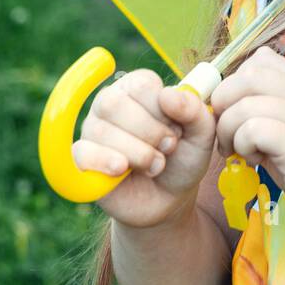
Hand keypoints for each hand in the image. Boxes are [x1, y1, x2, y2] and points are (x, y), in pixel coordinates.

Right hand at [73, 68, 216, 228]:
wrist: (170, 199)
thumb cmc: (183, 158)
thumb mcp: (202, 133)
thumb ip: (193, 109)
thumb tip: (167, 93)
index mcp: (138, 88)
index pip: (141, 84)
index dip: (163, 110)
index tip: (177, 129)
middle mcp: (110, 103)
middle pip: (114, 103)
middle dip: (150, 131)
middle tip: (169, 147)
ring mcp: (92, 130)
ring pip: (102, 131)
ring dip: (139, 153)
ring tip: (156, 166)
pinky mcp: (82, 159)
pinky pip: (82, 153)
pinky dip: (105, 162)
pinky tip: (122, 169)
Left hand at [209, 46, 284, 235]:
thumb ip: (268, 112)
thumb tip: (227, 103)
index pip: (262, 59)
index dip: (235, 81)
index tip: (233, 109)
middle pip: (248, 76)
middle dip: (224, 103)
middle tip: (225, 132)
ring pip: (245, 105)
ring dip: (229, 131)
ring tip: (237, 151)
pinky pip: (254, 130)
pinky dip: (243, 145)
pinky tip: (254, 161)